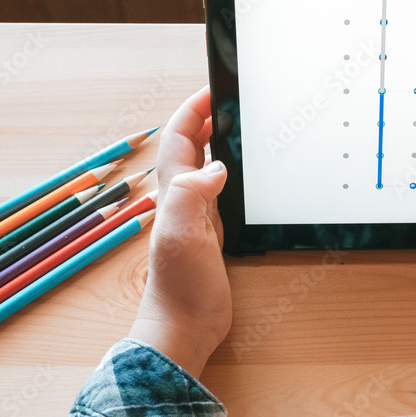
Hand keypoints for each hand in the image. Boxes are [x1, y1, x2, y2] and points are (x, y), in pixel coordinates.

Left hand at [129, 86, 231, 377]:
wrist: (184, 326)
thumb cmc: (179, 286)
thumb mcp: (181, 235)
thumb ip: (190, 195)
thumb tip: (215, 167)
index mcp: (173, 194)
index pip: (179, 139)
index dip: (193, 111)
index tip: (215, 90)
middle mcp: (181, 201)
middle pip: (191, 148)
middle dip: (207, 120)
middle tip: (233, 102)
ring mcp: (196, 218)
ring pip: (205, 168)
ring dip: (218, 145)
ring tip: (240, 129)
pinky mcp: (210, 236)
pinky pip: (219, 195)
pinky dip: (230, 176)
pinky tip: (242, 179)